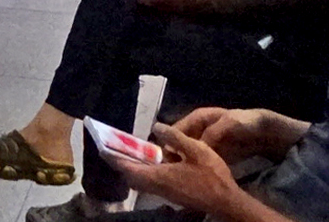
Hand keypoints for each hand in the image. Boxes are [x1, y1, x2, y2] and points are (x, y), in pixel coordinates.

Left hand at [109, 122, 244, 217]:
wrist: (225, 201)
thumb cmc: (212, 175)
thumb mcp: (196, 149)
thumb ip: (175, 138)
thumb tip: (156, 127)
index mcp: (159, 176)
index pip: (129, 168)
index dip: (114, 159)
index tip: (103, 149)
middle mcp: (158, 187)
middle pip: (131, 177)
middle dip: (121, 164)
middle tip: (115, 148)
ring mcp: (165, 193)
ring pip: (141, 181)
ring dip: (133, 168)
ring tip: (131, 152)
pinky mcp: (172, 195)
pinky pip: (151, 182)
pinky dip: (146, 171)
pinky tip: (155, 161)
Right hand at [170, 107, 303, 162]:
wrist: (262, 132)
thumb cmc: (244, 123)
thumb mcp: (229, 123)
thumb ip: (212, 133)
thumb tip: (196, 146)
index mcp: (197, 118)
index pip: (175, 129)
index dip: (168, 141)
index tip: (165, 157)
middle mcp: (197, 129)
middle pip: (178, 142)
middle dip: (173, 154)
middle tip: (171, 170)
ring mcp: (204, 142)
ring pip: (186, 152)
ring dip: (182, 162)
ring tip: (179, 175)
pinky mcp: (211, 153)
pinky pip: (198, 160)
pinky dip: (194, 167)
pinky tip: (192, 177)